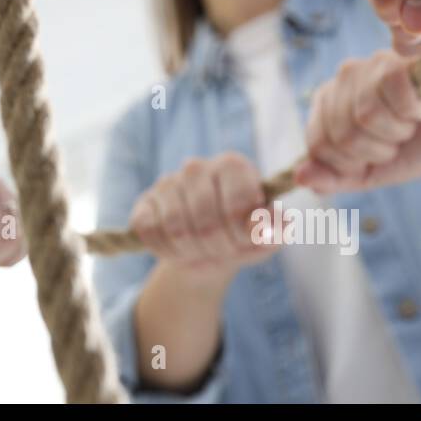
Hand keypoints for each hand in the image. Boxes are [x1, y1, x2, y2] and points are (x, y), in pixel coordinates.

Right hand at [129, 153, 276, 273]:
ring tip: (203, 254)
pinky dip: (166, 251)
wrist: (207, 250)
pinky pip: (150, 231)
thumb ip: (276, 228)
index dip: (244, 233)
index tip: (246, 243)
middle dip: (218, 248)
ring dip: (192, 252)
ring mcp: (167, 183)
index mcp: (232, 165)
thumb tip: (270, 223)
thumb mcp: (267, 235)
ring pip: (176, 227)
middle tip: (223, 253)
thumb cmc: (241, 236)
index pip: (239, 203)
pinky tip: (179, 250)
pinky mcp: (144, 203)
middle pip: (207, 219)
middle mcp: (197, 167)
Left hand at [295, 52, 420, 192]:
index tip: (376, 158)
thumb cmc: (414, 150)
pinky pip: (392, 92)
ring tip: (411, 123)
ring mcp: (370, 63)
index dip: (351, 164)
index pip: (318, 144)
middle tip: (399, 139)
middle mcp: (342, 77)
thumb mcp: (369, 174)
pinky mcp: (401, 57)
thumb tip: (300, 177)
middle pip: (342, 132)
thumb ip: (333, 178)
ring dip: (397, 132)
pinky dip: (413, 111)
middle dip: (378, 151)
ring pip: (365, 114)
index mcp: (327, 103)